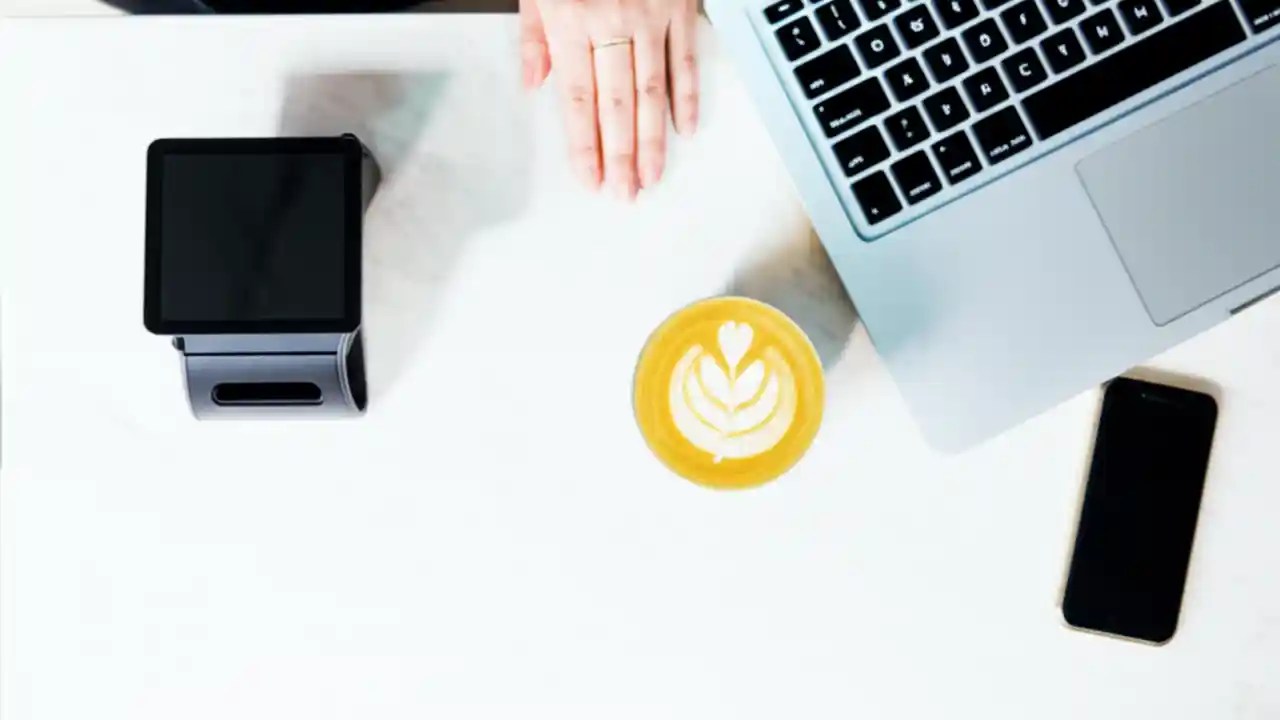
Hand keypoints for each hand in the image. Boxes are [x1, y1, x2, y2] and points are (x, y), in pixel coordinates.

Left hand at [520, 0, 700, 199]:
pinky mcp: (679, 6)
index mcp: (571, 19)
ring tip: (650, 175)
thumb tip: (532, 81)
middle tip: (623, 191)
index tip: (589, 177)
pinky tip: (684, 129)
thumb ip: (533, 32)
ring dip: (652, 139)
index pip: (578, 98)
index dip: (585, 144)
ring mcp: (650, 15)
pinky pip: (685, 58)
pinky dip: (688, 96)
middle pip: (617, 103)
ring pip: (652, 90)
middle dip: (620, 155)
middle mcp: (611, 21)